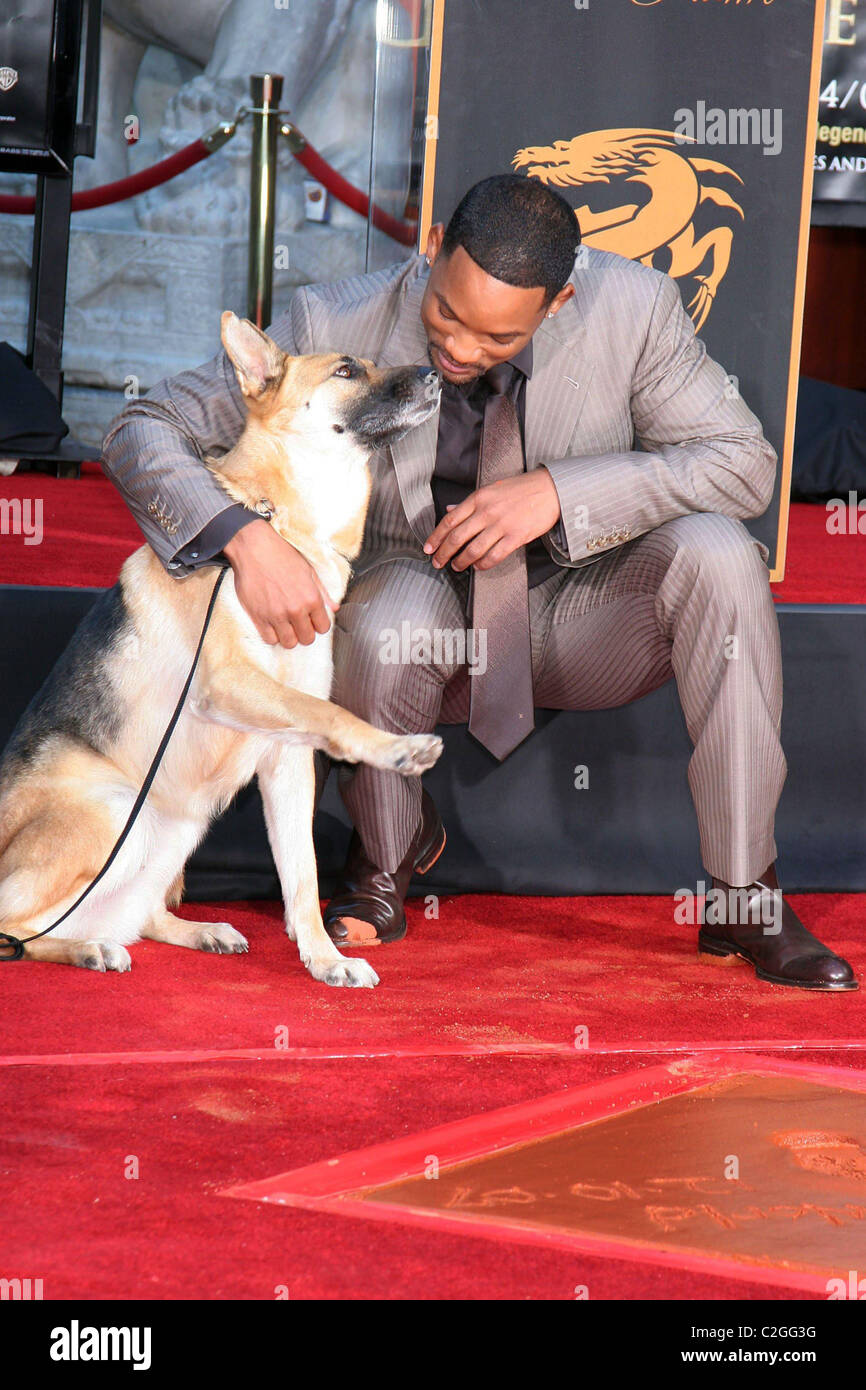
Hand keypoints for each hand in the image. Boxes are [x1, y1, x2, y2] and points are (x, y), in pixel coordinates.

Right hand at [223, 518, 336, 647]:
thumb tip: (334, 607)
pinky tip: (273, 624)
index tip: (312, 620)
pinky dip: (272, 635)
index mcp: (311, 598)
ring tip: (286, 625)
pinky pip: (270, 639)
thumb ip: (322, 592)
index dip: (319, 625)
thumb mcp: (309, 570)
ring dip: (289, 636)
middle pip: (307, 639)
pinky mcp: (259, 617)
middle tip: (299, 623)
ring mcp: (276, 615)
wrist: (254, 548)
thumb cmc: (282, 556)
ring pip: (289, 643)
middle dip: (305, 632)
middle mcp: (296, 610)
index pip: (323, 627)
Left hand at [423, 468, 561, 571]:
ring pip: (473, 550)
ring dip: (461, 561)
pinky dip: (482, 565)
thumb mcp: (491, 489)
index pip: (450, 520)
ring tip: (456, 566)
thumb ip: (470, 502)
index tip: (428, 548)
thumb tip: (450, 510)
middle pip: (457, 537)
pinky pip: (494, 556)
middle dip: (444, 553)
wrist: (550, 489)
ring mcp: (502, 525)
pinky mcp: (516, 537)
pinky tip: (477, 567)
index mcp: (479, 498)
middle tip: (437, 562)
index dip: (436, 536)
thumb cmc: (521, 489)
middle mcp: (487, 512)